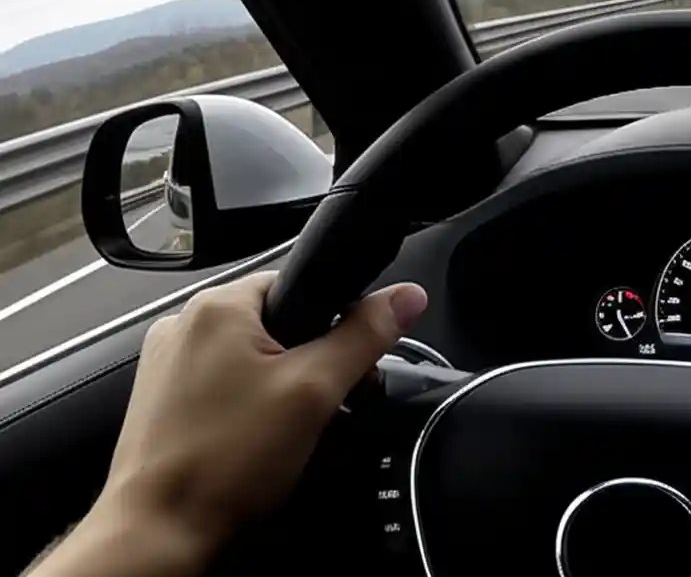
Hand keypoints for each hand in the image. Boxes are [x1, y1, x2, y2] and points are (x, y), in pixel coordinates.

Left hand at [30, 272, 427, 575]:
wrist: (160, 530)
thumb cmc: (224, 463)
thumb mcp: (314, 391)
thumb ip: (364, 337)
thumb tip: (405, 298)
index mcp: (218, 305)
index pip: (300, 284)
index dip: (337, 324)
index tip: (345, 367)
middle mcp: (184, 324)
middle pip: (277, 323)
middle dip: (309, 363)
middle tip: (318, 406)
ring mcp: (167, 363)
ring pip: (250, 357)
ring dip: (279, 386)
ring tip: (282, 430)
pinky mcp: (162, 399)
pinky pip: (222, 385)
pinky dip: (246, 406)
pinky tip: (253, 439)